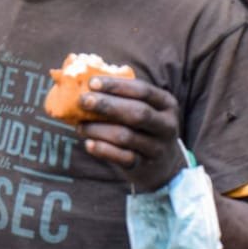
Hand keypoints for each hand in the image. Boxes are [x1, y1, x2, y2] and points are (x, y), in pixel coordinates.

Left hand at [77, 76, 181, 192]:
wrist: (163, 164)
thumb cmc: (144, 127)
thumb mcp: (145, 108)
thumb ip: (122, 96)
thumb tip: (87, 83)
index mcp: (167, 104)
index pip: (142, 90)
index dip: (116, 86)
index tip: (91, 82)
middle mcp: (166, 125)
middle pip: (137, 113)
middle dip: (107, 105)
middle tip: (83, 101)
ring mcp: (157, 147)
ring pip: (126, 136)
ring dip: (99, 129)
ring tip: (80, 126)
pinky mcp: (145, 166)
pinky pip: (122, 158)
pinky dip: (103, 150)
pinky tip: (88, 144)